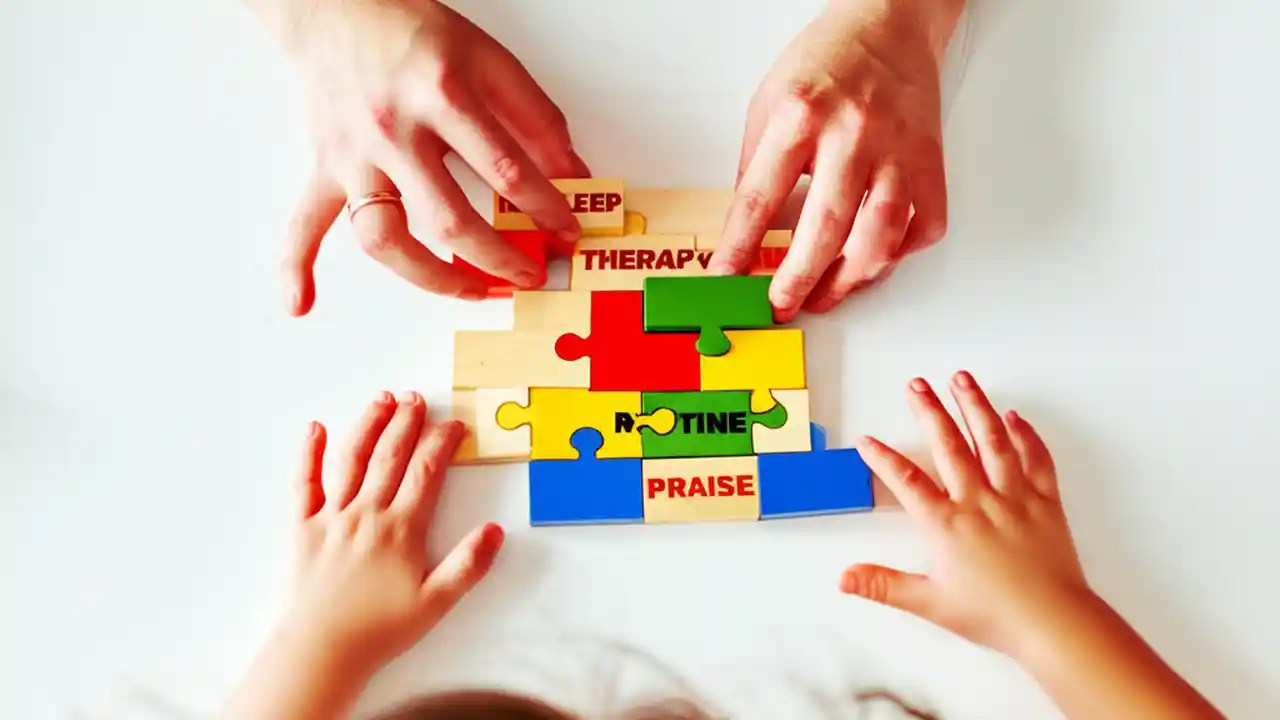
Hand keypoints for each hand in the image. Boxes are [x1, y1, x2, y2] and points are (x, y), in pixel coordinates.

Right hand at [261, 0, 589, 314]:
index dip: (545, 209)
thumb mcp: (489, 60)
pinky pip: (303, 223)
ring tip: (470, 293)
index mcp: (443, 97)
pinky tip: (300, 303)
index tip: (566, 231)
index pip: (506, 171)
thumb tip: (572, 175)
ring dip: (431, 278)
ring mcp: (354, 157)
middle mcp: (394, 132)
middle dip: (499, 258)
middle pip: (450, 219)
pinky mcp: (323, 168)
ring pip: (386, 237)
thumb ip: (535, 118)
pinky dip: (295, 266)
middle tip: (529, 274)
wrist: (337, 7)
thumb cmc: (412, 33)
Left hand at [281, 391, 503, 675]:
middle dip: (406, 423)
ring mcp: (332, 517)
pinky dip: (307, 453)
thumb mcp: (436, 603)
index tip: (454, 425)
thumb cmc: (379, 630)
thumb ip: (467, 565)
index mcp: (401, 529)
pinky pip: (303, 483)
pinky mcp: (302, 528)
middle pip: (390, 456)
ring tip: (381, 399)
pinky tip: (314, 428)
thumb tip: (494, 531)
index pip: (426, 472)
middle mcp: (367, 514)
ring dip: (367, 425)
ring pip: (351, 459)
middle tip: (417, 399)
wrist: (321, 650)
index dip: (442, 443)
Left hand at [713, 0, 963, 320]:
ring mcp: (897, 150)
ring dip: (848, 279)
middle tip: (780, 304)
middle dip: (798, 279)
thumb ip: (756, 167)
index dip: (739, 247)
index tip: (725, 279)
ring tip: (824, 296)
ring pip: (878, 236)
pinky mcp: (929, 161)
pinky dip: (898, 254)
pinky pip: (921, 225)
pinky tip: (872, 262)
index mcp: (800, 115)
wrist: (890, 25)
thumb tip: (746, 234)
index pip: (760, 197)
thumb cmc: (828, 63)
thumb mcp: (768, 103)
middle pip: (824, 226)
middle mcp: (853, 133)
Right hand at [842, 371, 1090, 656]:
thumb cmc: (994, 615)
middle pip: (949, 445)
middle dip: (929, 411)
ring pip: (992, 440)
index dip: (883, 458)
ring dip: (975, 406)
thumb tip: (844, 578)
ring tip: (962, 379)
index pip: (907, 481)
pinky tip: (1014, 417)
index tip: (867, 440)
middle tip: (916, 385)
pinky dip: (1026, 435)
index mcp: (947, 524)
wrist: (1053, 623)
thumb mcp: (930, 602)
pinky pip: (1035, 459)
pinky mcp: (1045, 502)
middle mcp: (979, 501)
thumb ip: (883, 585)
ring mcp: (1014, 497)